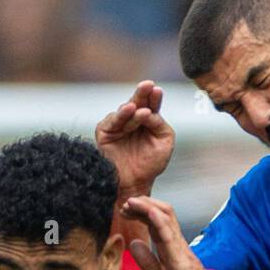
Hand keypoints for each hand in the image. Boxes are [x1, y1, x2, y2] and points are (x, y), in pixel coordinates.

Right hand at [96, 80, 173, 194]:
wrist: (134, 184)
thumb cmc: (150, 165)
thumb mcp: (164, 143)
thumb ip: (161, 125)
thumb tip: (150, 112)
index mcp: (147, 121)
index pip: (151, 106)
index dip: (154, 98)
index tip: (157, 90)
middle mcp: (132, 120)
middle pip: (137, 103)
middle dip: (142, 94)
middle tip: (147, 85)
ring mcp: (118, 125)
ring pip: (125, 112)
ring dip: (133, 107)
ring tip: (140, 108)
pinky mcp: (105, 131)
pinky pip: (113, 121)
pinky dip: (121, 115)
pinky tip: (129, 110)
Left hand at [123, 195, 226, 269]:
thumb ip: (148, 262)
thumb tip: (134, 244)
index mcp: (169, 249)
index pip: (154, 223)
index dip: (139, 213)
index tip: (125, 210)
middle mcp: (175, 245)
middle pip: (160, 215)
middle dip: (142, 205)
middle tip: (125, 203)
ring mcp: (180, 251)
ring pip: (166, 220)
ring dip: (147, 208)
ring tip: (132, 202)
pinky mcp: (183, 261)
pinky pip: (171, 238)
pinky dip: (160, 223)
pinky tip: (150, 213)